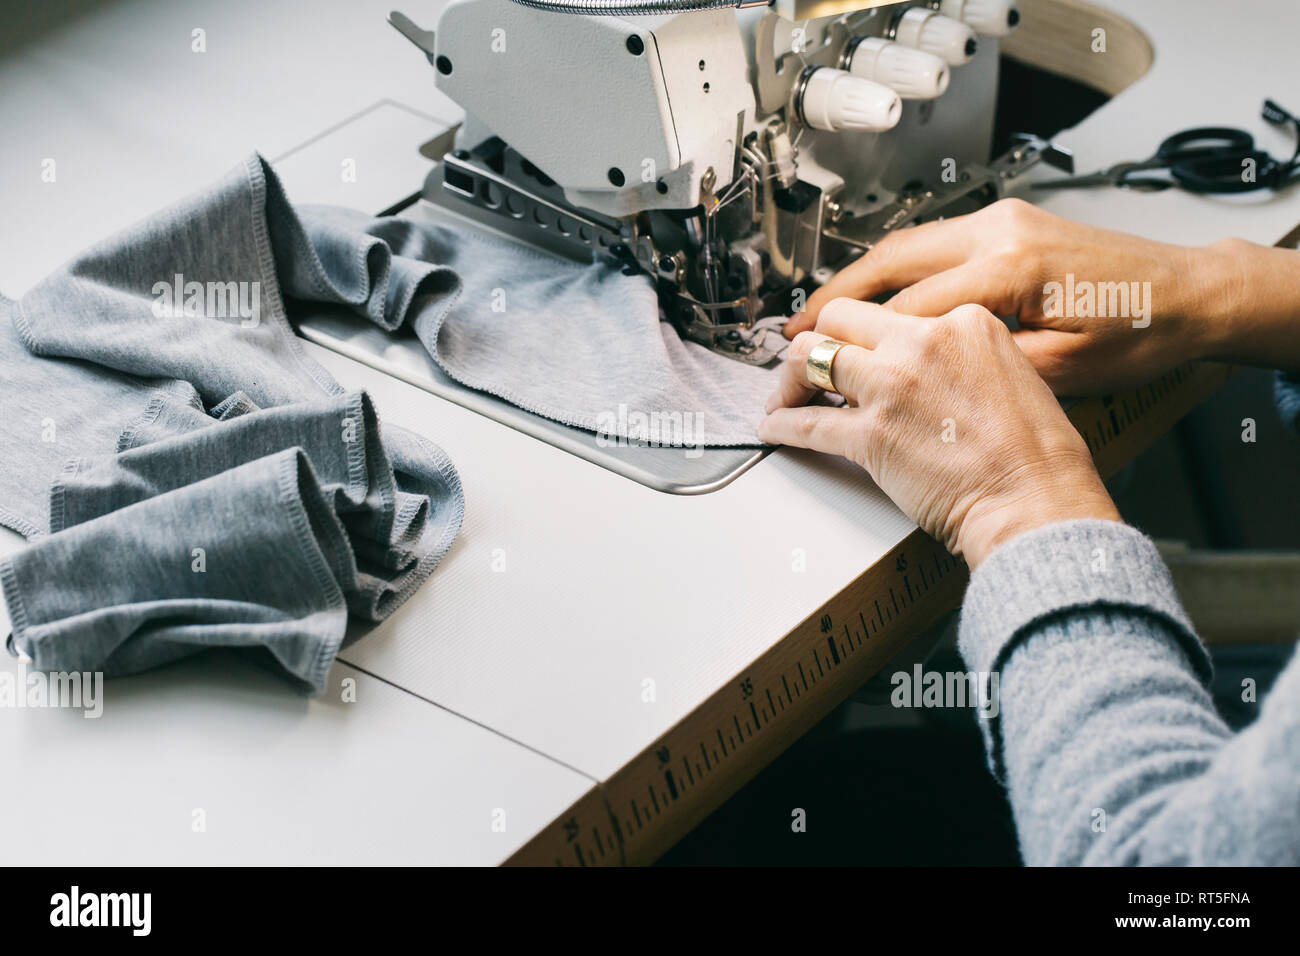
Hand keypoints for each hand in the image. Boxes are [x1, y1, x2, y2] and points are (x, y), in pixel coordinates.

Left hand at [760, 298, 1119, 567]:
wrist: (1034, 501)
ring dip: (790, 378)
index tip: (855, 347)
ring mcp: (891, 386)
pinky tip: (774, 426)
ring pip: (811, 357)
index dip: (865, 333)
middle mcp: (922, 343)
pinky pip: (807, 421)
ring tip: (785, 396)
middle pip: (840, 319)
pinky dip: (782, 424)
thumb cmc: (1035, 455)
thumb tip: (922, 366)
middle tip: (807, 365)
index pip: (891, 311)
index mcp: (962, 322)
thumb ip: (960, 356)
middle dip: (816, 339)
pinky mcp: (870, 434)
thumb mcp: (1011, 372)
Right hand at [785, 199, 1242, 394]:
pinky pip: (932, 243)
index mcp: (1007, 270)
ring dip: (859, 280)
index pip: (904, 307)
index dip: (853, 341)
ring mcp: (1002, 222)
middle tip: (791, 331)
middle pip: (889, 262)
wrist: (1190, 296)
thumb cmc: (1138, 336)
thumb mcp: (1061, 370)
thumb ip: (982, 365)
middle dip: (834, 298)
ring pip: (905, 246)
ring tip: (819, 314)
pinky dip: (894, 269)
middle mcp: (997, 234)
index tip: (812, 367)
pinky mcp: (1010, 224)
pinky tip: (876, 296)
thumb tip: (914, 376)